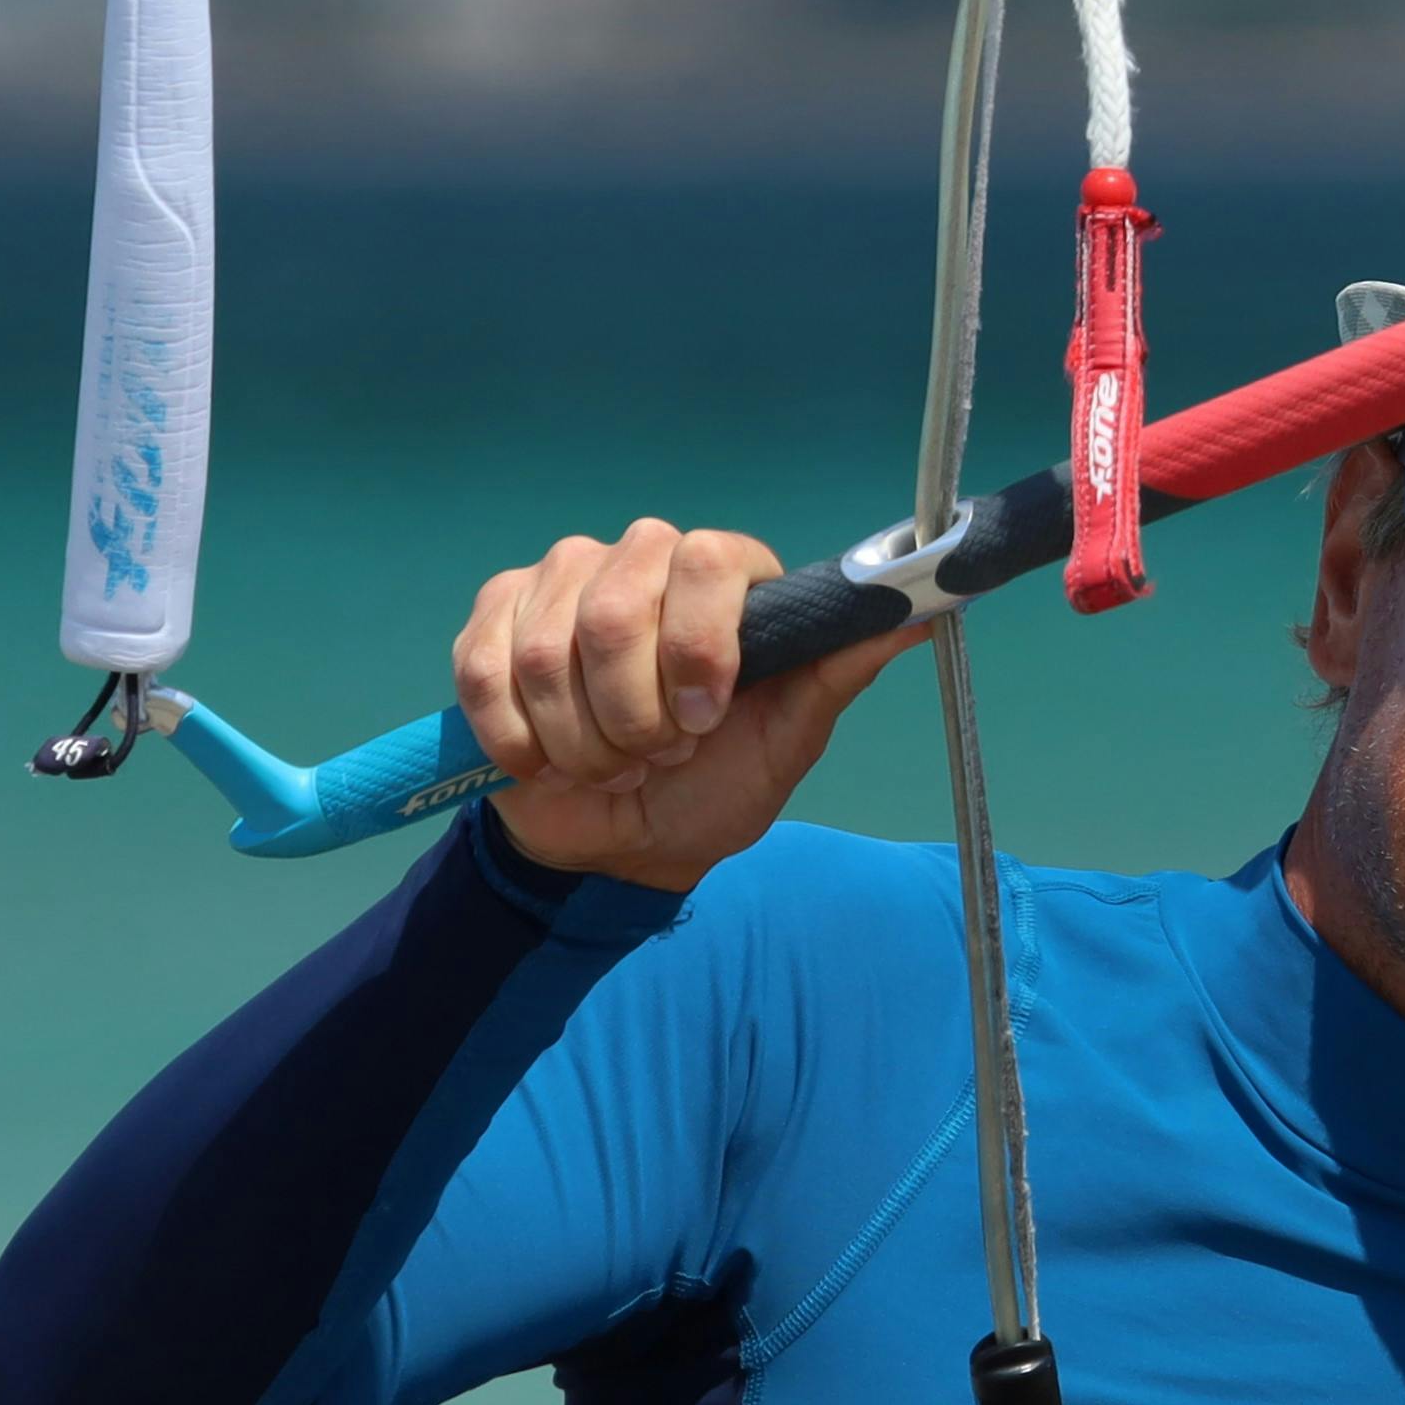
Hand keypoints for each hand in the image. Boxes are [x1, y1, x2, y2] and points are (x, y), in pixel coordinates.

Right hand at [449, 518, 909, 890]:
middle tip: (657, 755)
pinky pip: (488, 670)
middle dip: (634, 714)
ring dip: (582, 740)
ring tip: (609, 764)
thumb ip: (835, 673)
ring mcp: (560, 580)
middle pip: (617, 609)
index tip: (705, 719)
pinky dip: (519, 740)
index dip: (699, 646)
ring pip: (548, 650)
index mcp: (721, 575)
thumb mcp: (786, 744)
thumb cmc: (711, 789)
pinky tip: (546, 762)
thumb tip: (916, 614)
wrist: (620, 846)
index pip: (707, 559)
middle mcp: (641, 558)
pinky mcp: (494, 619)